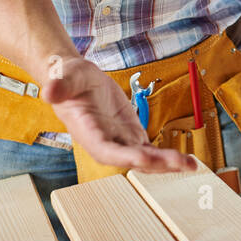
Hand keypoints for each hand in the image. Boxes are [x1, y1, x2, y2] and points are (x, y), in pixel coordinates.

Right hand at [41, 56, 195, 172]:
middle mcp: (105, 142)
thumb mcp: (66, 75)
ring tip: (190, 164)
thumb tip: (49, 91)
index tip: (144, 157)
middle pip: (131, 158)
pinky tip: (184, 160)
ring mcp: (119, 141)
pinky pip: (150, 150)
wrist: (76, 80)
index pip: (106, 149)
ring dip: (166, 162)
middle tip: (181, 163)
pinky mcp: (130, 135)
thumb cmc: (69, 78)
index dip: (125, 155)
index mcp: (88, 131)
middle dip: (155, 163)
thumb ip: (60, 84)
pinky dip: (166, 155)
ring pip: (144, 157)